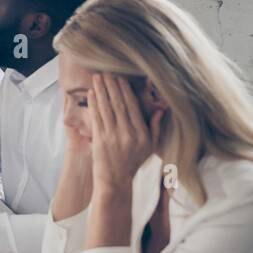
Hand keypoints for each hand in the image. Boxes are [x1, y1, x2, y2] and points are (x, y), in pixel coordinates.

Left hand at [89, 74, 163, 197]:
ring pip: (107, 108)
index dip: (125, 90)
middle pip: (119, 104)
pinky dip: (93, 104)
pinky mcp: (100, 140)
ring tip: (98, 77)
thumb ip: (154, 128)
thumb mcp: (149, 147)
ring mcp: (113, 137)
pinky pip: (97, 118)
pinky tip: (91, 93)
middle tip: (107, 71)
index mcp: (141, 134)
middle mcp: (128, 134)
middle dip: (112, 86)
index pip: (132, 106)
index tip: (120, 77)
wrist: (115, 181)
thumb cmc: (132, 162)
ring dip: (101, 91)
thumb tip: (161, 109)